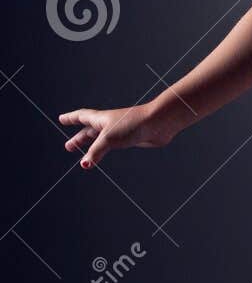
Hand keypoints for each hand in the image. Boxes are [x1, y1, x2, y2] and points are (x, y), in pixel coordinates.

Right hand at [58, 97, 186, 169]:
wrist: (158, 124)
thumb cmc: (133, 125)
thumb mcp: (109, 139)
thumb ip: (95, 152)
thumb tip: (84, 165)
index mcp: (100, 118)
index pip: (81, 117)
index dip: (71, 118)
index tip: (61, 119)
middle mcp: (108, 123)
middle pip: (89, 131)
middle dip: (79, 138)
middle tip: (68, 147)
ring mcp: (119, 131)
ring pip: (100, 139)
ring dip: (91, 146)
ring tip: (83, 155)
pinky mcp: (129, 139)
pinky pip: (112, 145)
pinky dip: (104, 150)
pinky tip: (105, 153)